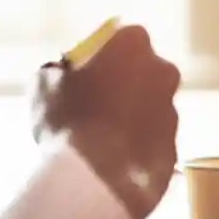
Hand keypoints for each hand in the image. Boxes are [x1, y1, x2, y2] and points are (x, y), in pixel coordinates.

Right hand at [30, 25, 180, 218]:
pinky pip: (151, 143)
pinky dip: (136, 149)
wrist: (98, 179)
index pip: (118, 39)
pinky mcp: (175, 148)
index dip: (98, 57)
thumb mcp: (43, 85)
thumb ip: (57, 71)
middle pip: (141, 72)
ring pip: (149, 109)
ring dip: (130, 119)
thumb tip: (61, 74)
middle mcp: (163, 71)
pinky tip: (111, 164)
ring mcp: (173, 111)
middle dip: (121, 85)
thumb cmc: (68, 120)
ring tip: (98, 143)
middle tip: (91, 108)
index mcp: (133, 44)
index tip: (81, 76)